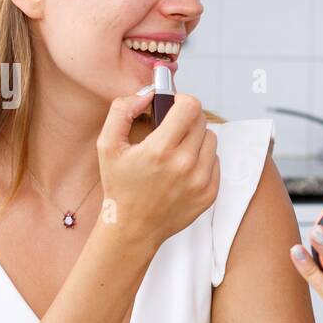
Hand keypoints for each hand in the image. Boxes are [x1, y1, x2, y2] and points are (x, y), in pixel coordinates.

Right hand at [96, 91, 219, 252]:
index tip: (173, 105)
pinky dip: (201, 160)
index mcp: (160, 150)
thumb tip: (147, 94)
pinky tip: (182, 169)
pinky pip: (215, 162)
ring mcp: (200, 181)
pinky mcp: (210, 193)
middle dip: (186, 119)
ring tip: (176, 150)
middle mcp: (185, 165)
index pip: (190, 106)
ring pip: (211, 140)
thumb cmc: (119, 186)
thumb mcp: (107, 146)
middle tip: (170, 129)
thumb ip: (122, 111)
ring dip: (196, 139)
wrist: (132, 228)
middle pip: (201, 121)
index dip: (181, 99)